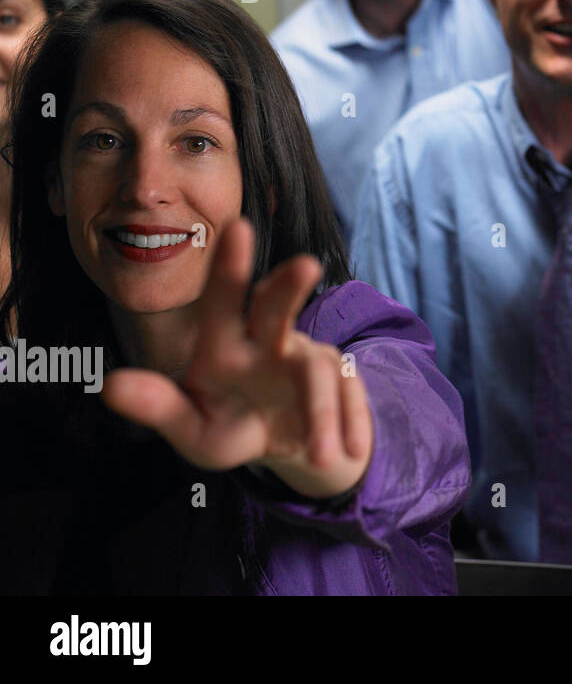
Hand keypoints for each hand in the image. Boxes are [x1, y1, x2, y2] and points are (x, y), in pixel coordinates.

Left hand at [103, 219, 372, 499]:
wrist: (288, 448)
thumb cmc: (232, 426)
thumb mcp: (193, 429)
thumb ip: (158, 407)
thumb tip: (109, 385)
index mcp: (227, 346)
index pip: (224, 302)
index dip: (229, 267)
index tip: (236, 226)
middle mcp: (271, 341)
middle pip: (279, 307)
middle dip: (290, 285)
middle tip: (306, 264)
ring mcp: (311, 359)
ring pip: (317, 374)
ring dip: (321, 414)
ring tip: (319, 457)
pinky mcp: (344, 381)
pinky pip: (350, 401)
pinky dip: (349, 427)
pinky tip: (346, 453)